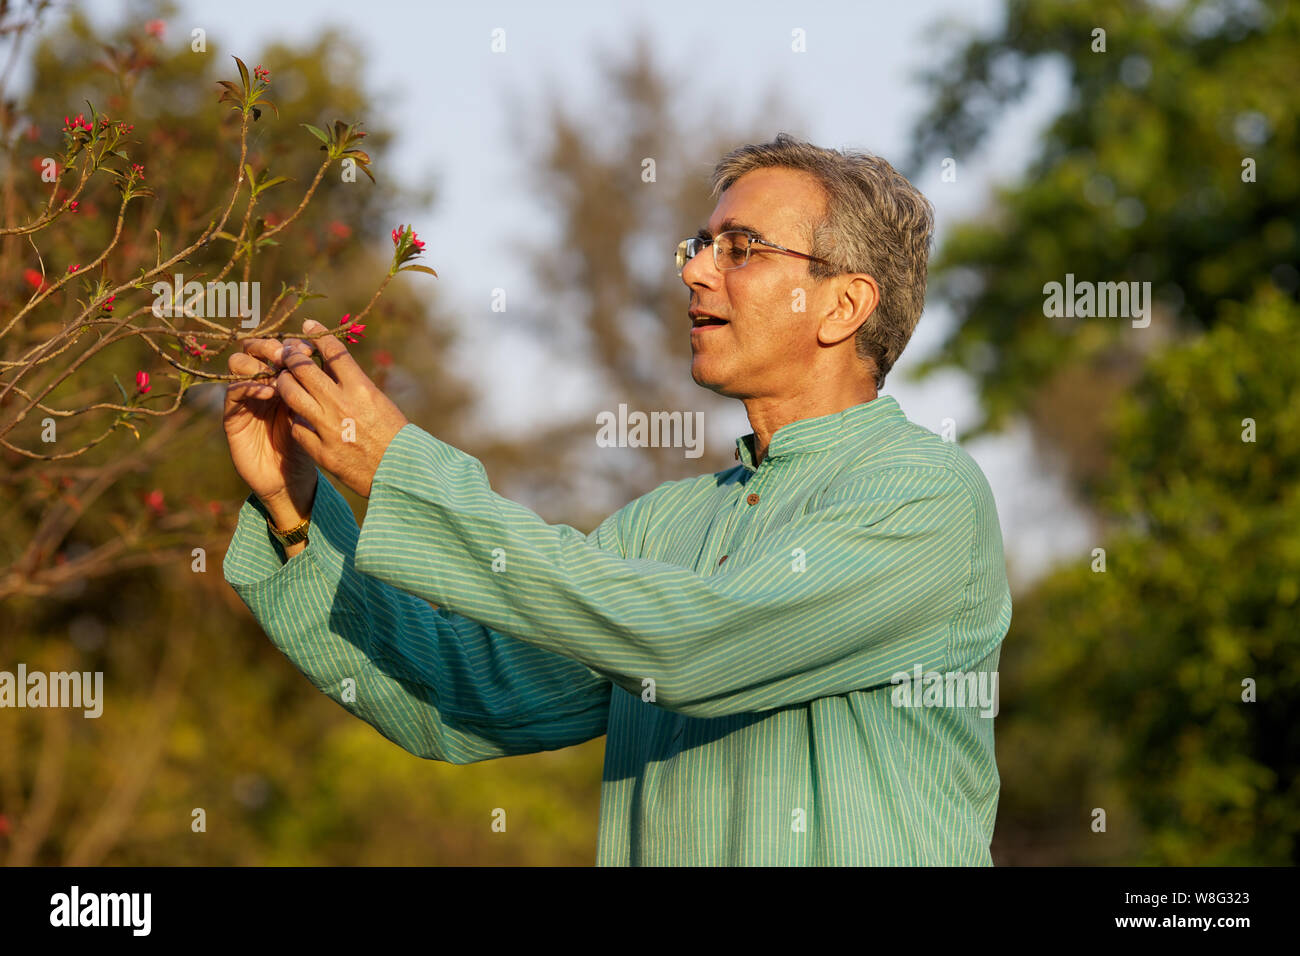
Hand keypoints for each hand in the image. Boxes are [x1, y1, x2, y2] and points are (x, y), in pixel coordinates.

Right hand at [223, 338, 318, 524]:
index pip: (281, 347)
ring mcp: (245, 397)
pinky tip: (268, 391)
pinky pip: (234, 392)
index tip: (308, 347)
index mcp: (284, 378)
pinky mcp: (233, 415)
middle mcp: (262, 383)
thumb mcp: (318, 413)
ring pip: (239, 363)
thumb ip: (318, 388)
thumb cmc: (310, 446)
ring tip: (276, 373)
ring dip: (257, 362)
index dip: (292, 344)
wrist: (291, 479)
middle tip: (285, 354)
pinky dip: (249, 386)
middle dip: (269, 345)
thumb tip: (329, 356)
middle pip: (255, 348)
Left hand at [274, 319, 408, 497]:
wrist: (399, 472)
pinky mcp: (319, 449)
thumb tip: (330, 367)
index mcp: (361, 388)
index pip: (333, 352)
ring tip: (283, 379)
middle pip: (303, 368)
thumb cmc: (394, 435)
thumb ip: (353, 385)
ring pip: (290, 393)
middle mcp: (341, 403)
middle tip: (287, 352)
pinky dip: (296, 418)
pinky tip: (298, 416)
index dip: (317, 335)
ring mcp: (327, 427)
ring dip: (284, 382)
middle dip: (291, 355)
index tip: (308, 326)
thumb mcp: (379, 402)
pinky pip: (296, 425)